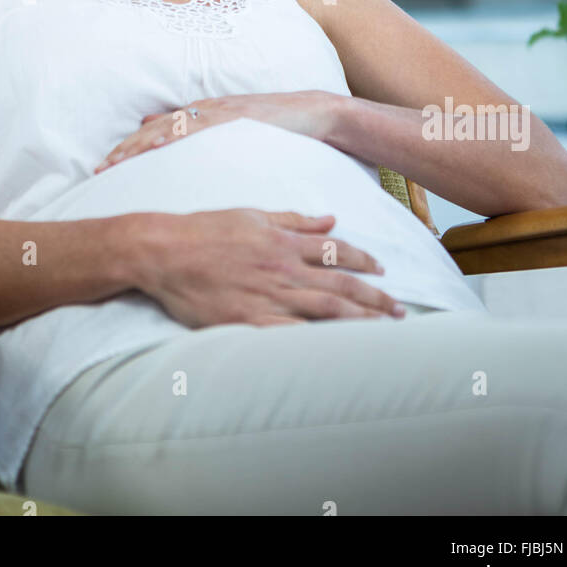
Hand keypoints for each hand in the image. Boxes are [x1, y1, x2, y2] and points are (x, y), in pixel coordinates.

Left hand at [94, 90, 341, 171]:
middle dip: (125, 150)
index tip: (102, 169)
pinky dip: (174, 134)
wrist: (314, 114)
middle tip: (99, 170)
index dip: (127, 151)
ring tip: (117, 162)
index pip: (154, 135)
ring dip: (140, 144)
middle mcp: (203, 111)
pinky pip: (198, 126)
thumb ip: (202, 136)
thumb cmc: (274, 129)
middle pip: (153, 130)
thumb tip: (167, 137)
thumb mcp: (232, 135)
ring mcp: (217, 111)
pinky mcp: (233, 115)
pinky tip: (156, 144)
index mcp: (200, 119)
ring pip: (169, 127)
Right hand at [134, 208, 406, 326]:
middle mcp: (283, 269)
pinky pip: (293, 335)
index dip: (364, 260)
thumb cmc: (204, 229)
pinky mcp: (250, 321)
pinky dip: (319, 343)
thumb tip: (330, 219)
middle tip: (401, 310)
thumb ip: (293, 219)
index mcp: (284, 241)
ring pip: (325, 309)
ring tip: (384, 330)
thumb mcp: (252, 214)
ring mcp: (268, 296)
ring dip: (360, 320)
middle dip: (375, 298)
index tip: (383, 270)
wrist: (164, 251)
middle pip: (340, 284)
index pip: (336, 251)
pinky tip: (340, 352)